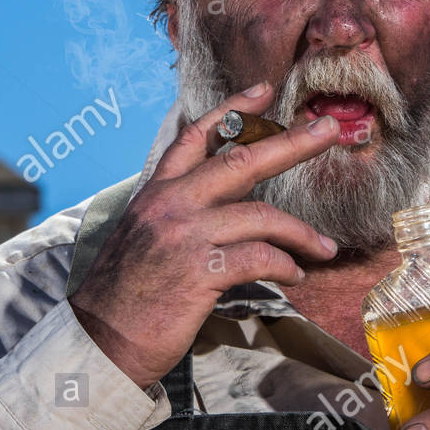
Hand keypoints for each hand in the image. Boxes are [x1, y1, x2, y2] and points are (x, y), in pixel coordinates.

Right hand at [69, 82, 340, 388]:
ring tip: (325, 248)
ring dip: (301, 233)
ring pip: (261, 216)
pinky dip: (285, 266)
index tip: (265, 90)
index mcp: (156, 191)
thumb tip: (228, 200)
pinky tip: (295, 275)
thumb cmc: (126, 293)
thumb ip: (179, 210)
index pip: (197, 136)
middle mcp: (171, 204)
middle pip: (242, 161)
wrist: (101, 339)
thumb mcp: (143, 235)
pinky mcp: (200, 273)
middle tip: (328, 131)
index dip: (233, 109)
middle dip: (291, 143)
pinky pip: (259, 258)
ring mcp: (185, 236)